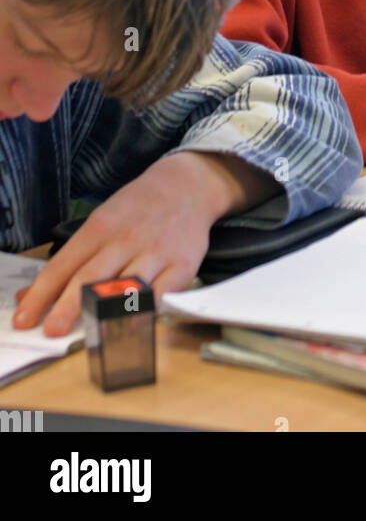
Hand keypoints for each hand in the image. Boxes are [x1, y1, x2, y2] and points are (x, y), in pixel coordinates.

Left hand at [12, 152, 265, 335]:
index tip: (24, 319)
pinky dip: (149, 310)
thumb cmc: (137, 209)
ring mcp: (155, 253)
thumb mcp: (99, 223)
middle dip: (69, 305)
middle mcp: (125, 240)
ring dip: (108, 311)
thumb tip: (28, 295)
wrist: (185, 186)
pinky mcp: (182, 264)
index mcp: (99, 229)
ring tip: (92, 334)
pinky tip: (136, 325)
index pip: (62, 265)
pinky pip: (164, 292)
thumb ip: (68, 261)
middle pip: (91, 276)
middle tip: (51, 330)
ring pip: (127, 285)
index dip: (41, 294)